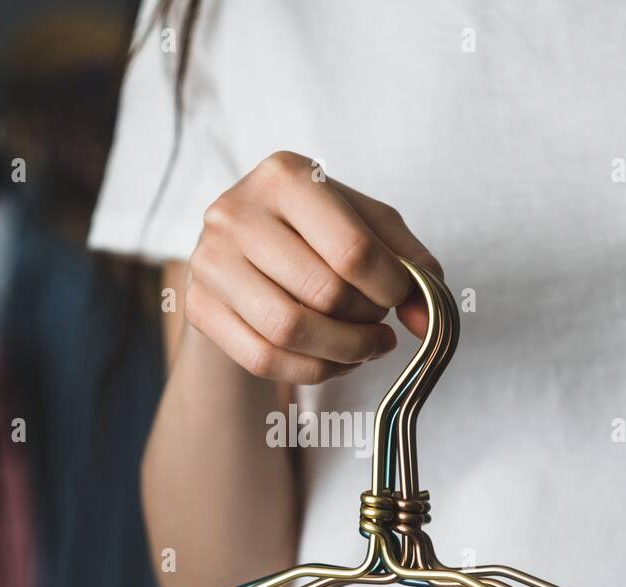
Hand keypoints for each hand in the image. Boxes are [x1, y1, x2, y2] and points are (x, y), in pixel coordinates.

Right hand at [185, 150, 442, 383]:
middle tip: (380, 322)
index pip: (352, 249)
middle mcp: (237, 212)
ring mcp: (210, 260)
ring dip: (343, 351)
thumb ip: (409, 263)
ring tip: (366, 345)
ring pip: (290, 331)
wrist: (245, 254)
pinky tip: (335, 360)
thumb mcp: (367, 227)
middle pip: (323, 292)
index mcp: (285, 176)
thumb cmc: (315, 235)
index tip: (405, 299)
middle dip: (367, 320)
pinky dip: (312, 370)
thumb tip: (426, 317)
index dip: (392, 287)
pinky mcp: (199, 306)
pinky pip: (264, 358)